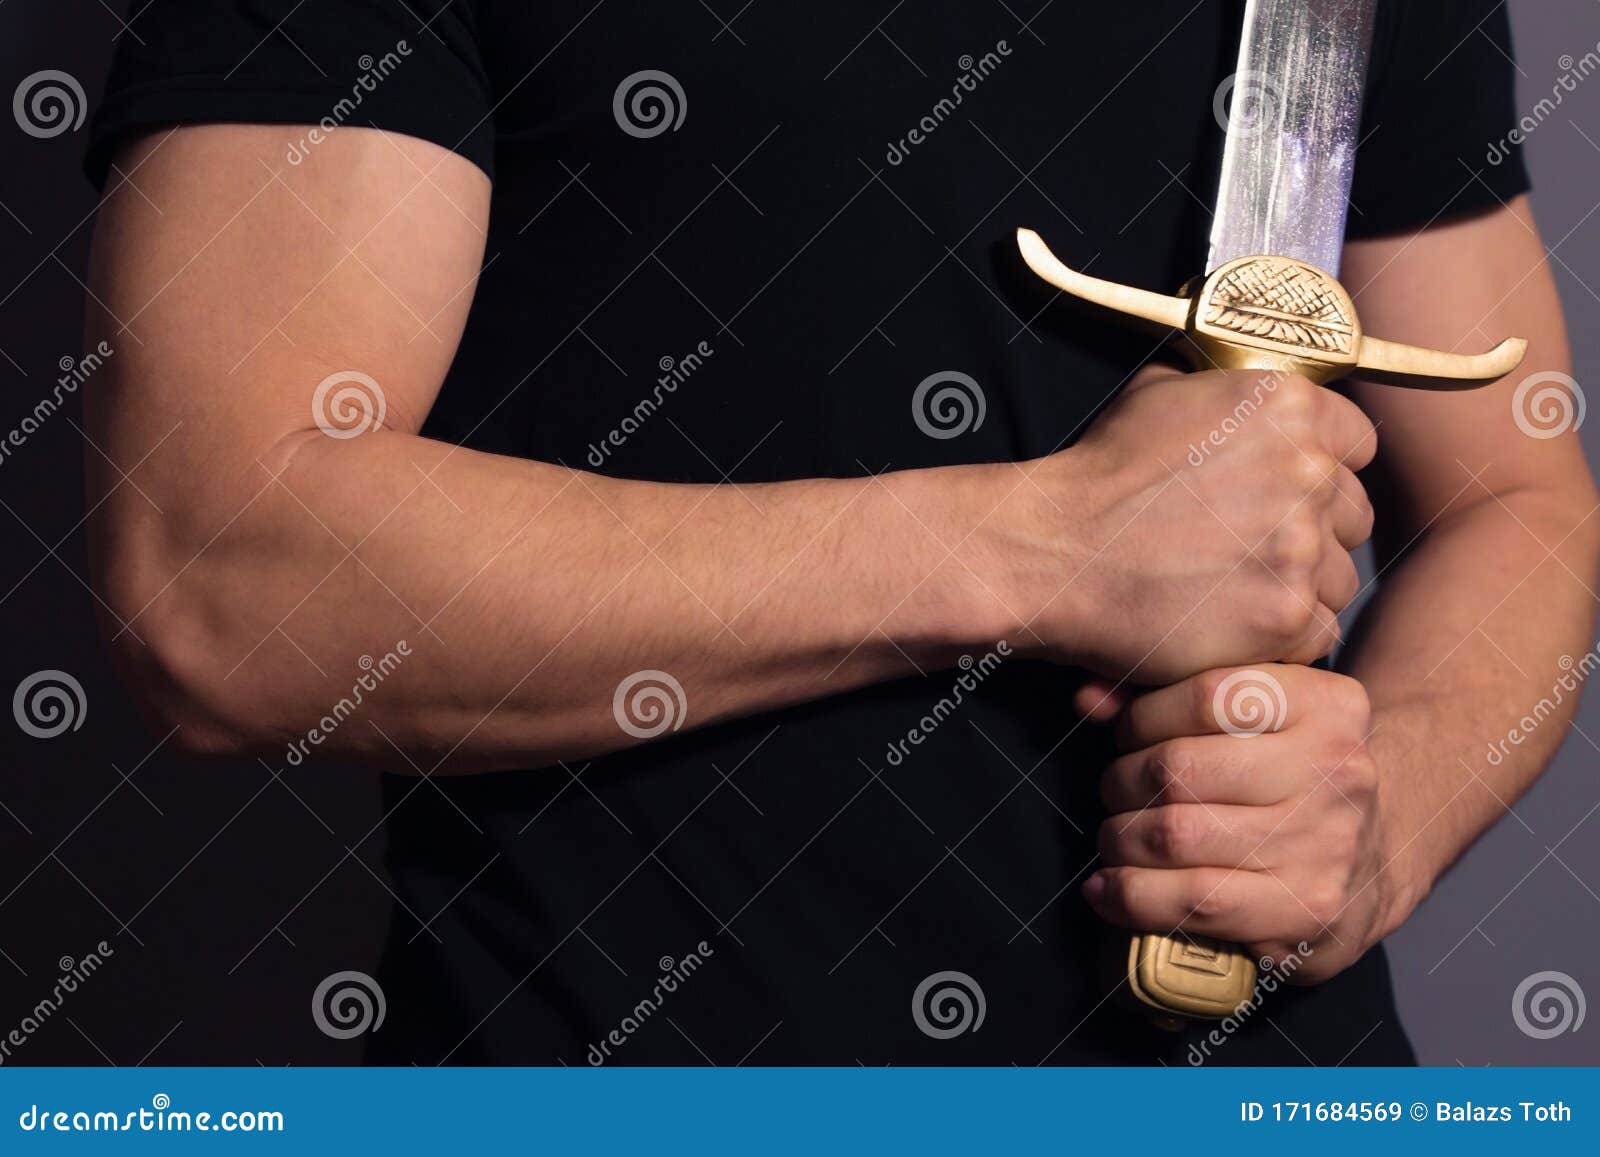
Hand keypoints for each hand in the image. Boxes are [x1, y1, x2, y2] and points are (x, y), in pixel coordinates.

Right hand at [989, 364, 1375, 683]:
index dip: (1324, 470)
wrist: (1054, 552)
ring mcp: (1300, 546)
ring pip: (1339, 577)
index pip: (1358, 443)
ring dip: (1298, 587)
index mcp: (1288, 407)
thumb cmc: (1098, 477)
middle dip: (1313, 532)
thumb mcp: (1156, 396)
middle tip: (1252, 548)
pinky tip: (1233, 623)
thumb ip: (1219, 390)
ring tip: (1235, 590)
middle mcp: (1308, 470)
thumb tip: (1233, 388)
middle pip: (1353, 514)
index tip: (1288, 493)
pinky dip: (1281, 637)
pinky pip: (1318, 631)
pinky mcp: (1285, 614)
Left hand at [1082, 663, 1412, 981]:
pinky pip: (1191, 899)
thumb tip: (1088, 698)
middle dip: (1122, 781)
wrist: (1374, 864)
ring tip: (1115, 837)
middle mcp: (1336, 770)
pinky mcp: (1306, 909)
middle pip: (1180, 767)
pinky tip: (1107, 889)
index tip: (1128, 734)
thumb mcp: (1257, 721)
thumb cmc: (1291, 779)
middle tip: (1115, 791)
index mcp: (1329, 705)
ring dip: (1120, 839)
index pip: (1209, 692)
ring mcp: (1324, 843)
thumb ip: (1173, 694)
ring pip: (1175, 834)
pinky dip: (1130, 895)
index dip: (1144, 715)